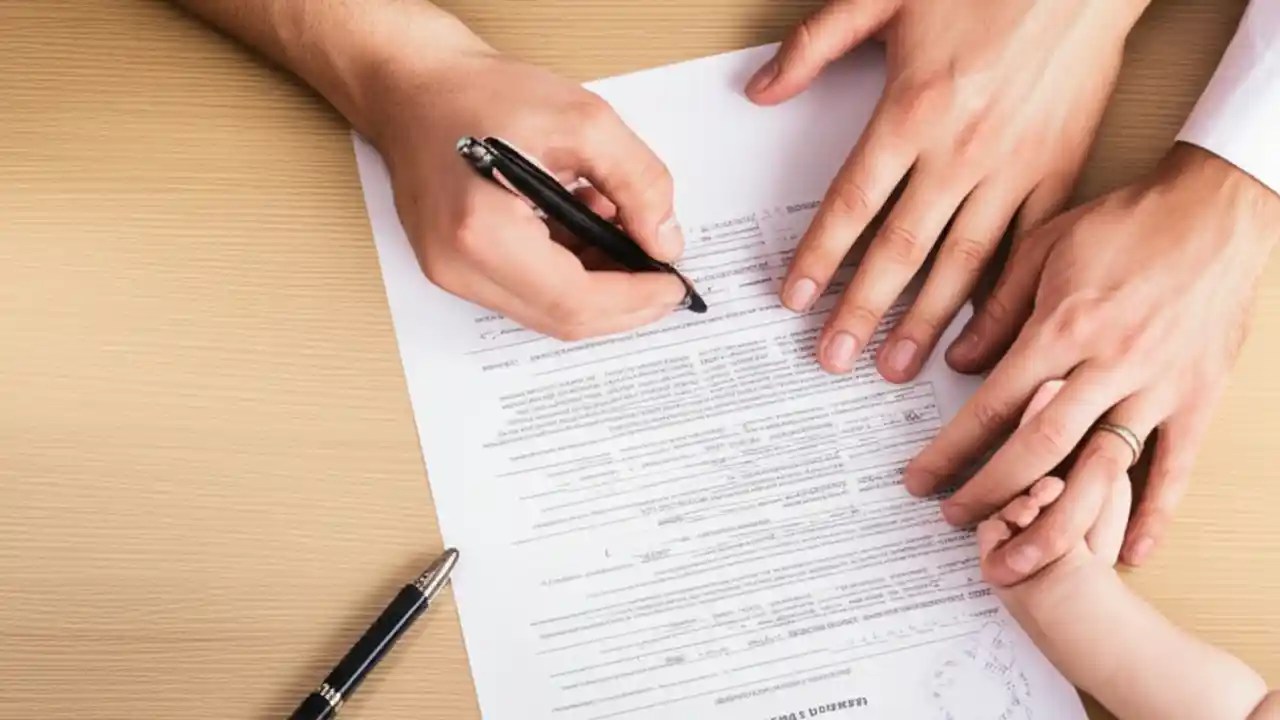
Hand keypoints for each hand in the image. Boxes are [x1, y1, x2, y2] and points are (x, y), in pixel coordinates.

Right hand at [366, 39, 687, 339]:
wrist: (414, 86)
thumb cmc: (479, 94)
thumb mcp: (583, 121)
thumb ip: (638, 183)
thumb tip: (664, 240)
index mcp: (483, 231)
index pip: (576, 300)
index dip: (636, 298)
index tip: (675, 282)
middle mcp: (459, 266)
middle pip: (562, 319)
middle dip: (625, 304)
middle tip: (665, 276)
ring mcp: (452, 273)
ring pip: (547, 311)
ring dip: (599, 288)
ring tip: (625, 238)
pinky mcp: (456, 268)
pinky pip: (527, 293)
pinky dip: (570, 275)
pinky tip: (589, 233)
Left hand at [747, 0, 1148, 378]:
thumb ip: (814, 44)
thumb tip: (761, 91)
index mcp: (912, 111)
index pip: (852, 205)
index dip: (819, 258)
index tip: (797, 300)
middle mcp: (962, 150)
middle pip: (900, 248)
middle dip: (863, 311)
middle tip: (835, 359)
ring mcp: (1016, 168)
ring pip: (963, 262)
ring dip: (927, 322)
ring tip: (897, 366)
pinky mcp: (1061, 173)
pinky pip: (1028, 249)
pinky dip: (1004, 296)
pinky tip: (980, 335)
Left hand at [909, 143, 1279, 583]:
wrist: (1216, 209)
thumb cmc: (1125, 223)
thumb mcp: (1045, 247)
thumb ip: (999, 308)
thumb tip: (957, 361)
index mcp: (1064, 326)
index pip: (994, 403)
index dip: (953, 448)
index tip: (922, 480)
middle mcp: (1109, 363)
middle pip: (1039, 445)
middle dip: (991, 491)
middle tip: (955, 523)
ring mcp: (1158, 385)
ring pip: (1102, 465)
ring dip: (1059, 515)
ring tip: (1023, 553)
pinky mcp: (1198, 396)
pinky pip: (1176, 464)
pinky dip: (1154, 512)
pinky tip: (1130, 551)